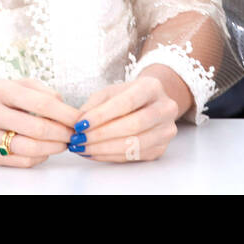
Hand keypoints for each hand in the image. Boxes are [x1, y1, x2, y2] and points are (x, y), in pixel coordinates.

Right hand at [0, 78, 77, 167]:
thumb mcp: (17, 84)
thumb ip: (42, 91)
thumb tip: (65, 106)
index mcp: (1, 90)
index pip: (42, 103)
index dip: (65, 114)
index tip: (79, 119)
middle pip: (37, 128)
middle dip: (62, 133)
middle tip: (75, 134)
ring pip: (29, 148)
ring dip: (53, 148)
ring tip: (64, 143)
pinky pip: (20, 161)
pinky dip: (39, 158)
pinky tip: (46, 151)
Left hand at [69, 67, 185, 161]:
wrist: (150, 104)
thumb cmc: (127, 97)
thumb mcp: (110, 92)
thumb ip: (94, 105)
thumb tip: (78, 123)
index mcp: (152, 88)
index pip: (127, 102)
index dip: (102, 115)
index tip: (80, 124)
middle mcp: (165, 108)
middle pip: (134, 125)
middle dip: (101, 135)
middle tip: (78, 139)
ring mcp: (166, 130)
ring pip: (134, 144)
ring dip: (103, 149)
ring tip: (82, 148)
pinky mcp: (160, 149)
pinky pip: (132, 156)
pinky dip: (109, 156)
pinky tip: (93, 152)